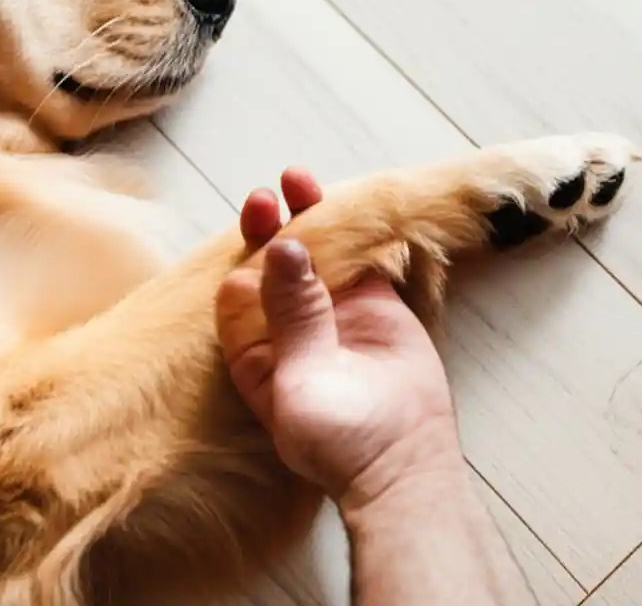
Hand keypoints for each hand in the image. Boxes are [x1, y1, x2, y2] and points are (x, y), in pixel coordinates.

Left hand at [219, 169, 463, 508]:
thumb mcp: (302, 380)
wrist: (405, 462)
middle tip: (264, 200)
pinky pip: (357, 259)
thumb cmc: (339, 442)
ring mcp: (331, 312)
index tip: (252, 236)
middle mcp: (287, 327)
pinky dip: (350, 230)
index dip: (240, 260)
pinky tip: (344, 202)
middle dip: (263, 230)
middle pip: (269, 266)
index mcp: (254, 352)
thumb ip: (295, 314)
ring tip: (295, 179)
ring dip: (303, 218)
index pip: (236, 293)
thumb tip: (283, 246)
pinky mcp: (373, 304)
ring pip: (311, 254)